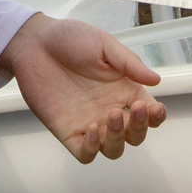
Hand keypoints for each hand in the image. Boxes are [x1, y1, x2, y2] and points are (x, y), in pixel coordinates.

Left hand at [0, 14, 166, 162]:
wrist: (35, 42)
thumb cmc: (71, 39)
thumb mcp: (105, 45)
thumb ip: (130, 64)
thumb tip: (156, 80)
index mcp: (124, 89)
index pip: (149, 112)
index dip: (155, 116)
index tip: (154, 108)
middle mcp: (110, 109)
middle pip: (134, 135)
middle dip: (139, 128)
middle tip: (132, 110)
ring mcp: (89, 123)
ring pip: (113, 149)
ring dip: (117, 140)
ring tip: (111, 117)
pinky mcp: (67, 131)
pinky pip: (85, 153)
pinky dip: (92, 148)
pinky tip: (92, 130)